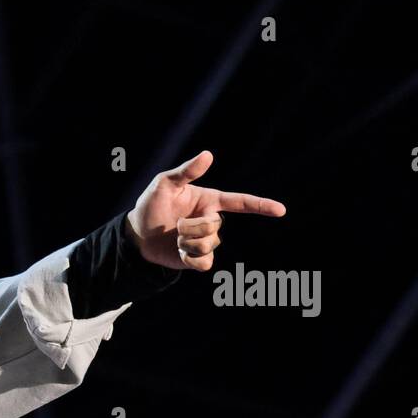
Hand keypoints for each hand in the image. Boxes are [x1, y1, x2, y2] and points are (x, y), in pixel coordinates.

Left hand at [126, 150, 285, 270]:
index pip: (240, 202)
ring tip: (174, 238)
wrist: (137, 235)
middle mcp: (211, 220)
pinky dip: (190, 259)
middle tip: (174, 224)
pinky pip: (204, 263)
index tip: (280, 210)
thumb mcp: (164, 184)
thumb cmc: (151, 205)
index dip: (261, 206)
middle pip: (214, 226)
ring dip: (186, 242)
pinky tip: (179, 253)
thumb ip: (185, 171)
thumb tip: (208, 154)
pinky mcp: (197, 259)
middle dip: (191, 226)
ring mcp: (206, 240)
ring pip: (209, 245)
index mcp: (210, 200)